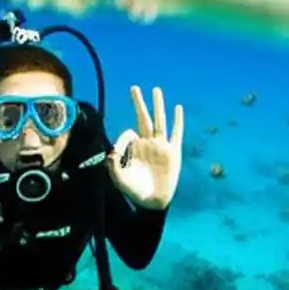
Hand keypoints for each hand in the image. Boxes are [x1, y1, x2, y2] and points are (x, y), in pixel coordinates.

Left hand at [106, 86, 183, 209]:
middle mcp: (147, 143)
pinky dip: (177, 120)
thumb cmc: (135, 191)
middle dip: (138, 103)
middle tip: (134, 87)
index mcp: (134, 148)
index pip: (128, 133)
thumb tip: (111, 152)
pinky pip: (176, 133)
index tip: (119, 152)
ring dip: (157, 105)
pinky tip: (177, 108)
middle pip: (143, 118)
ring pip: (159, 121)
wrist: (153, 202)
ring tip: (156, 90)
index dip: (123, 138)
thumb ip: (113, 166)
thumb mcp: (119, 178)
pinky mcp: (173, 152)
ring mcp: (161, 146)